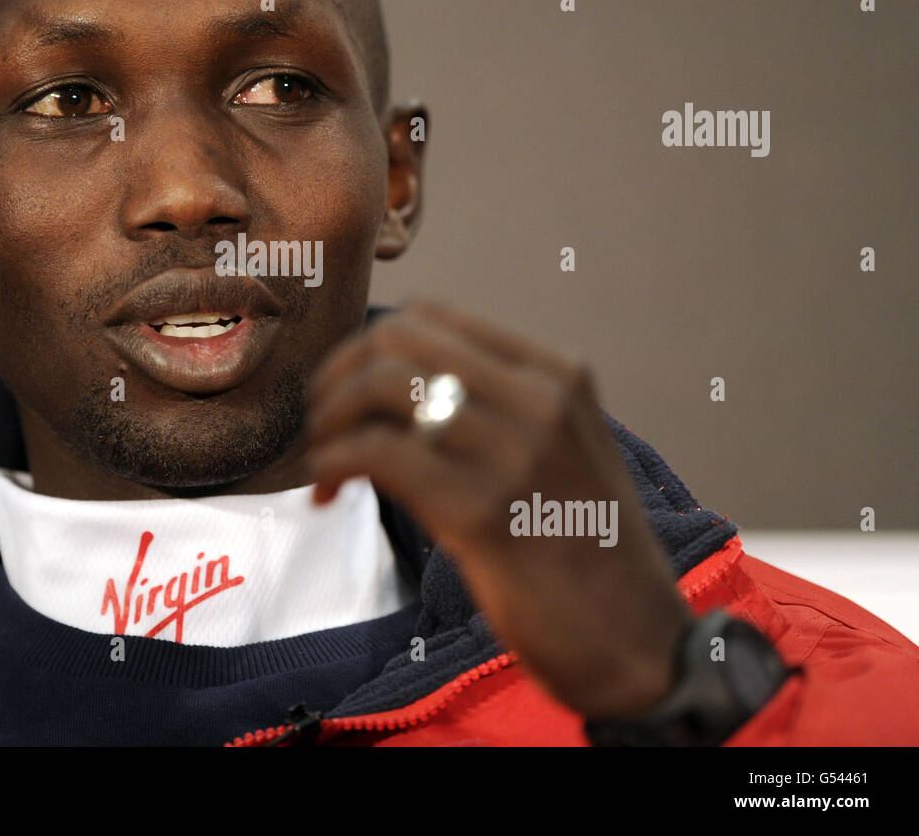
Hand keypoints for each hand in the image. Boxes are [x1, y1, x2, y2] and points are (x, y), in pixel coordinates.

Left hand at [305, 302, 694, 719]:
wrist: (641, 647)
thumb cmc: (588, 555)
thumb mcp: (565, 452)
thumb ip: (502, 408)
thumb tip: (395, 383)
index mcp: (558, 377)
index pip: (434, 316)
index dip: (369, 346)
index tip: (343, 388)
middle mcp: (539, 402)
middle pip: (397, 338)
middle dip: (339, 374)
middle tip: (322, 421)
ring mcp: (511, 454)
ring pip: (379, 387)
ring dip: (329, 420)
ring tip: (324, 462)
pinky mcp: (479, 513)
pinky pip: (375, 454)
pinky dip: (332, 464)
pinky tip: (329, 491)